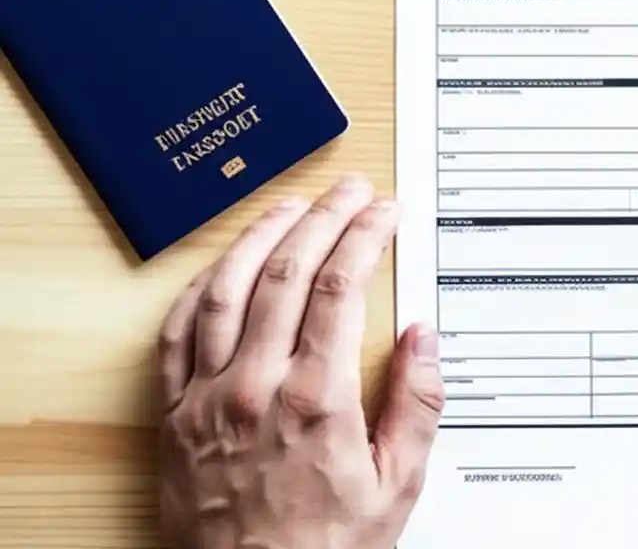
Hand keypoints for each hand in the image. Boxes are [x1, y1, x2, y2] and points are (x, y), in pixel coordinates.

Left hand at [155, 175, 443, 548]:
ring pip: (228, 290)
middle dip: (323, 217)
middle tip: (347, 190)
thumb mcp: (398, 486)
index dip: (364, 237)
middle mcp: (256, 388)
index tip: (383, 213)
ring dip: (260, 236)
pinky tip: (223, 267)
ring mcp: (209, 398)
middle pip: (288, 274)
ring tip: (289, 205)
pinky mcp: (175, 416)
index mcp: (317, 400)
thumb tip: (423, 338)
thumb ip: (417, 405)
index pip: (341, 289)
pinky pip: (177, 333)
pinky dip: (200, 288)